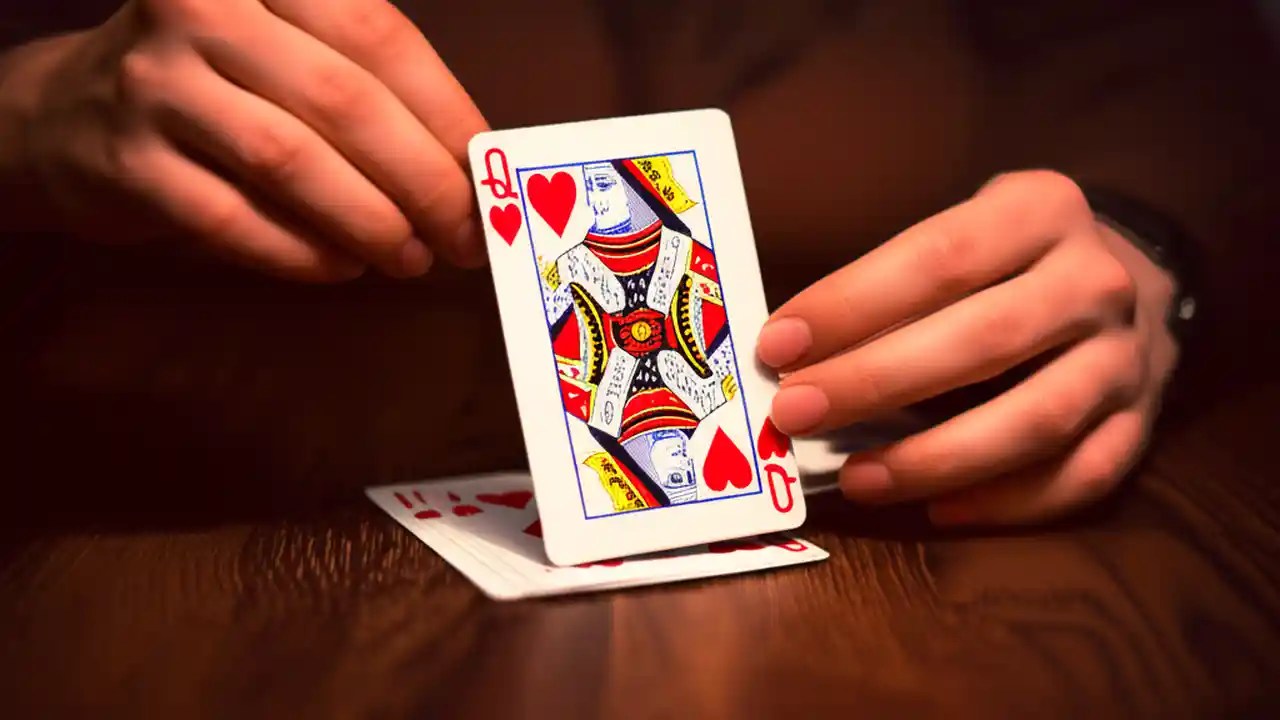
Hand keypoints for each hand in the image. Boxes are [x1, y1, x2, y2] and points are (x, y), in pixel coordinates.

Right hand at [0, 0, 486, 280]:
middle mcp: (202, 9)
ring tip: (411, 259)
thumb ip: (366, 86)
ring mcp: (155, 84)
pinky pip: (236, 220)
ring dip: (370, 222)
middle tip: (463, 235)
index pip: (379, 36)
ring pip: (291, 161)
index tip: (489, 173)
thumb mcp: (284, 49)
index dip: (446, 111)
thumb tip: (469, 166)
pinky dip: (303, 253)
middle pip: (343, 101)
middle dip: (422, 180)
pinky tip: (343, 267)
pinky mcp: (128, 162)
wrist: (67, 113)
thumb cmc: (216, 81)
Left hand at [756, 171, 1179, 525]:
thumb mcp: (965, 231)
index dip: (852, 305)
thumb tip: (793, 354)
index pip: (938, 259)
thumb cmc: (1013, 259)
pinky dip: (1005, 503)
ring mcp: (1127, 358)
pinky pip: (1079, 477)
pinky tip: (936, 509)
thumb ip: (893, 282)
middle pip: (983, 340)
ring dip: (936, 457)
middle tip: (796, 412)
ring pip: (1036, 420)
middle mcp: (1095, 282)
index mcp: (1040, 210)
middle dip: (876, 382)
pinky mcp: (1142, 423)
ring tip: (856, 478)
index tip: (778, 345)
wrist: (1135, 274)